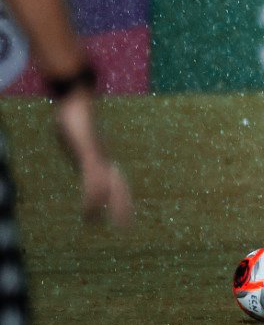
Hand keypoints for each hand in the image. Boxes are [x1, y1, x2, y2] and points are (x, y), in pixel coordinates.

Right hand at [53, 92, 132, 226]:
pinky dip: (93, 194)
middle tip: (126, 229)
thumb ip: (80, 145)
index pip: (117, 181)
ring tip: (96, 224)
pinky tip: (91, 208)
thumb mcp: (77, 135)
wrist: (77, 95)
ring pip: (107, 185)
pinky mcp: (88, 152)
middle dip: (122, 207)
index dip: (121, 198)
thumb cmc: (76, 113)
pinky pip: (92, 177)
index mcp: (102, 156)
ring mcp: (97, 155)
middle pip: (119, 186)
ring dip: (106, 206)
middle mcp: (104, 157)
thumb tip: (78, 146)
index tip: (125, 216)